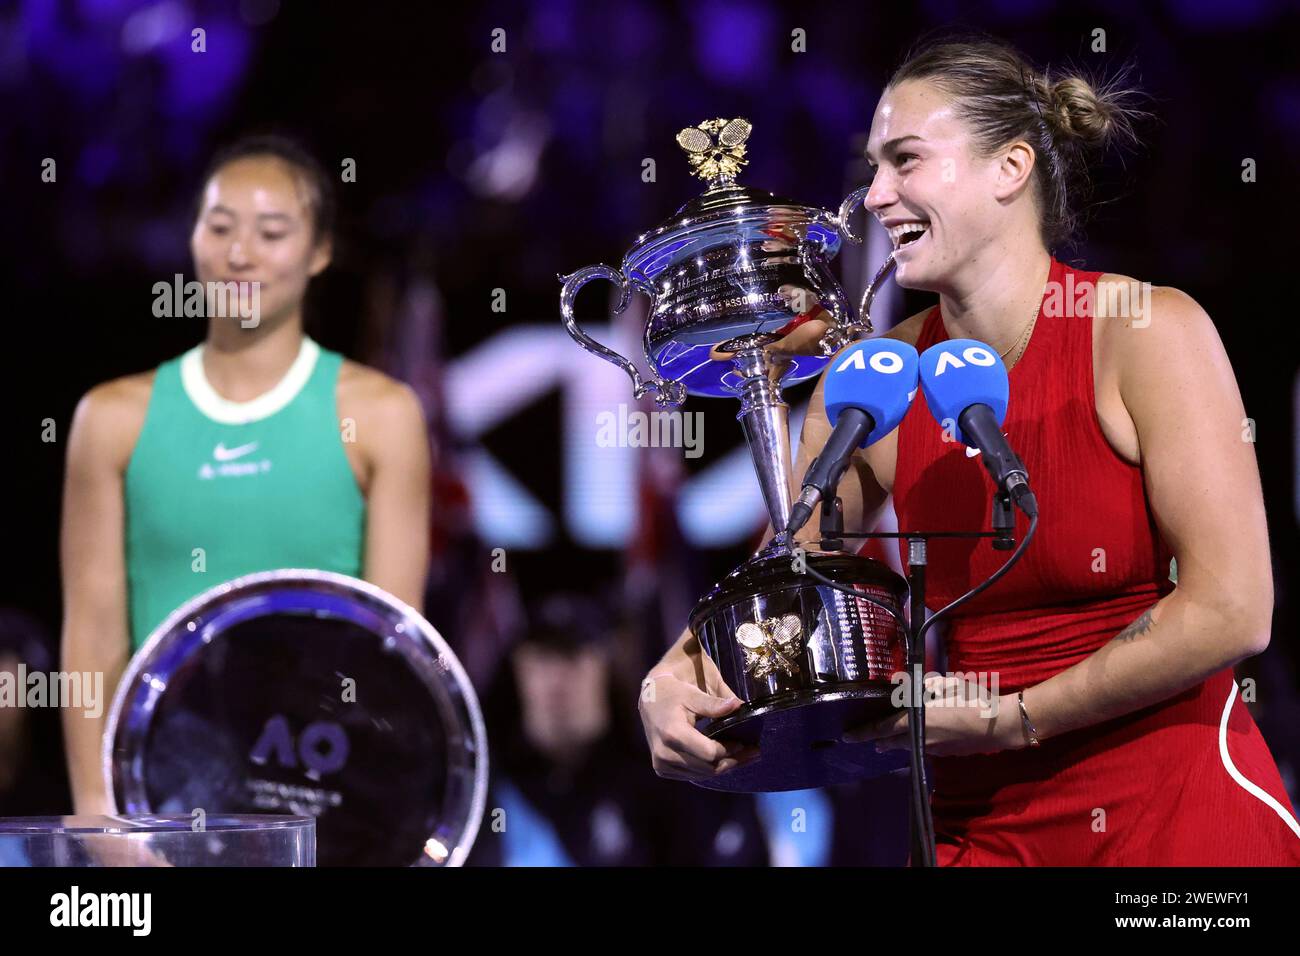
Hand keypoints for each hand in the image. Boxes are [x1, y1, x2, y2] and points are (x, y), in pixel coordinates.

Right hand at [638, 668, 758, 780]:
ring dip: (724, 767)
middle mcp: (664, 753)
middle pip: (708, 768)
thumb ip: (714, 704)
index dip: (729, 750)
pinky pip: (692, 775)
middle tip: (753, 752)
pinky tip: (724, 760)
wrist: (650, 699)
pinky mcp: (662, 769)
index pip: (709, 753)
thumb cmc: (673, 693)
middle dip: (733, 761)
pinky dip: (709, 769)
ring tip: (744, 757)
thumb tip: (739, 705)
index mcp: (673, 733)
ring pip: (702, 775)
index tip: (744, 742)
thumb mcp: (693, 694)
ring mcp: (662, 764)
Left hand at [842, 675, 1023, 756]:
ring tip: (891, 738)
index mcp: (917, 722)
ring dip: (899, 742)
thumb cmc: (972, 701)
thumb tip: (907, 685)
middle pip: (893, 742)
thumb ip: (923, 685)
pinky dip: (918, 741)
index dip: (863, 733)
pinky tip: (923, 734)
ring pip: (910, 746)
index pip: (882, 729)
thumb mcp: (946, 684)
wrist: (1001, 725)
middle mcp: (922, 740)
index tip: (847, 737)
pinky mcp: (948, 753)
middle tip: (870, 739)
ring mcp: (935, 749)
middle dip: (880, 740)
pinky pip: (925, 747)